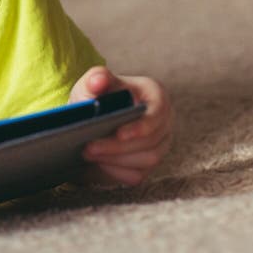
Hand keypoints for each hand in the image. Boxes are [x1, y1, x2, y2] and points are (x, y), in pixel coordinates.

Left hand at [69, 67, 173, 186]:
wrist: (91, 119)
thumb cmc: (96, 96)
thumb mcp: (91, 84)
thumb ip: (95, 78)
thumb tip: (99, 80)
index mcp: (156, 96)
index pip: (157, 113)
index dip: (141, 126)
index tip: (119, 134)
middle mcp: (164, 122)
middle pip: (151, 141)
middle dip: (118, 146)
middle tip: (89, 147)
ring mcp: (160, 144)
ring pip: (147, 159)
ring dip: (115, 159)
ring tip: (88, 153)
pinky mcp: (148, 163)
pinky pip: (139, 174)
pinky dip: (117, 170)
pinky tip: (98, 163)